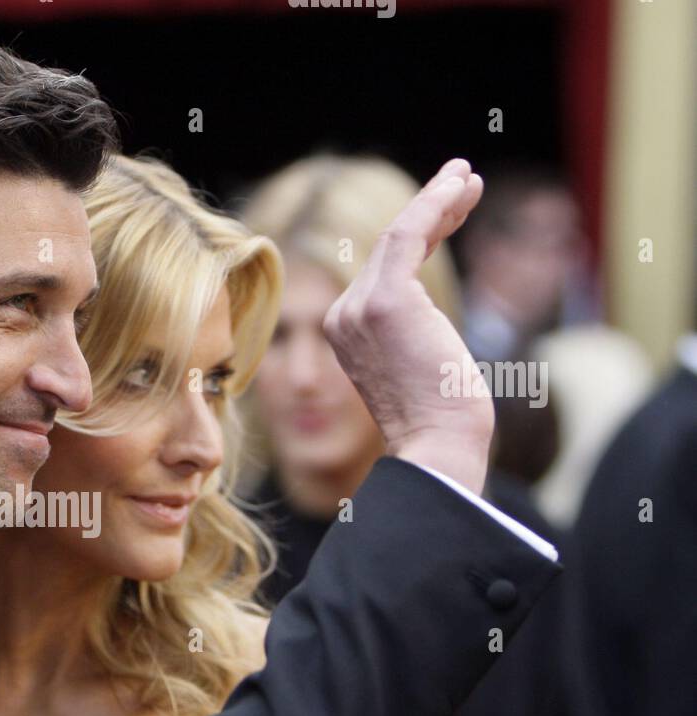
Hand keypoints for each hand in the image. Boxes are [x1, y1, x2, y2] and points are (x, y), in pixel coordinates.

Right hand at [322, 157, 493, 493]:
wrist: (435, 444)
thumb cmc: (441, 421)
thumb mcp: (422, 370)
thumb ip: (416, 338)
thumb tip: (432, 332)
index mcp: (346, 335)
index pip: (383, 270)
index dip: (420, 234)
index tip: (452, 210)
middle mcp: (342, 317)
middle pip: (388, 248)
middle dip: (430, 210)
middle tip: (463, 181)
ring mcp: (358, 308)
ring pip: (399, 235)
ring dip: (437, 200)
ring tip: (468, 177)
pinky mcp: (385, 300)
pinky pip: (407, 234)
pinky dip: (434, 204)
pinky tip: (459, 186)